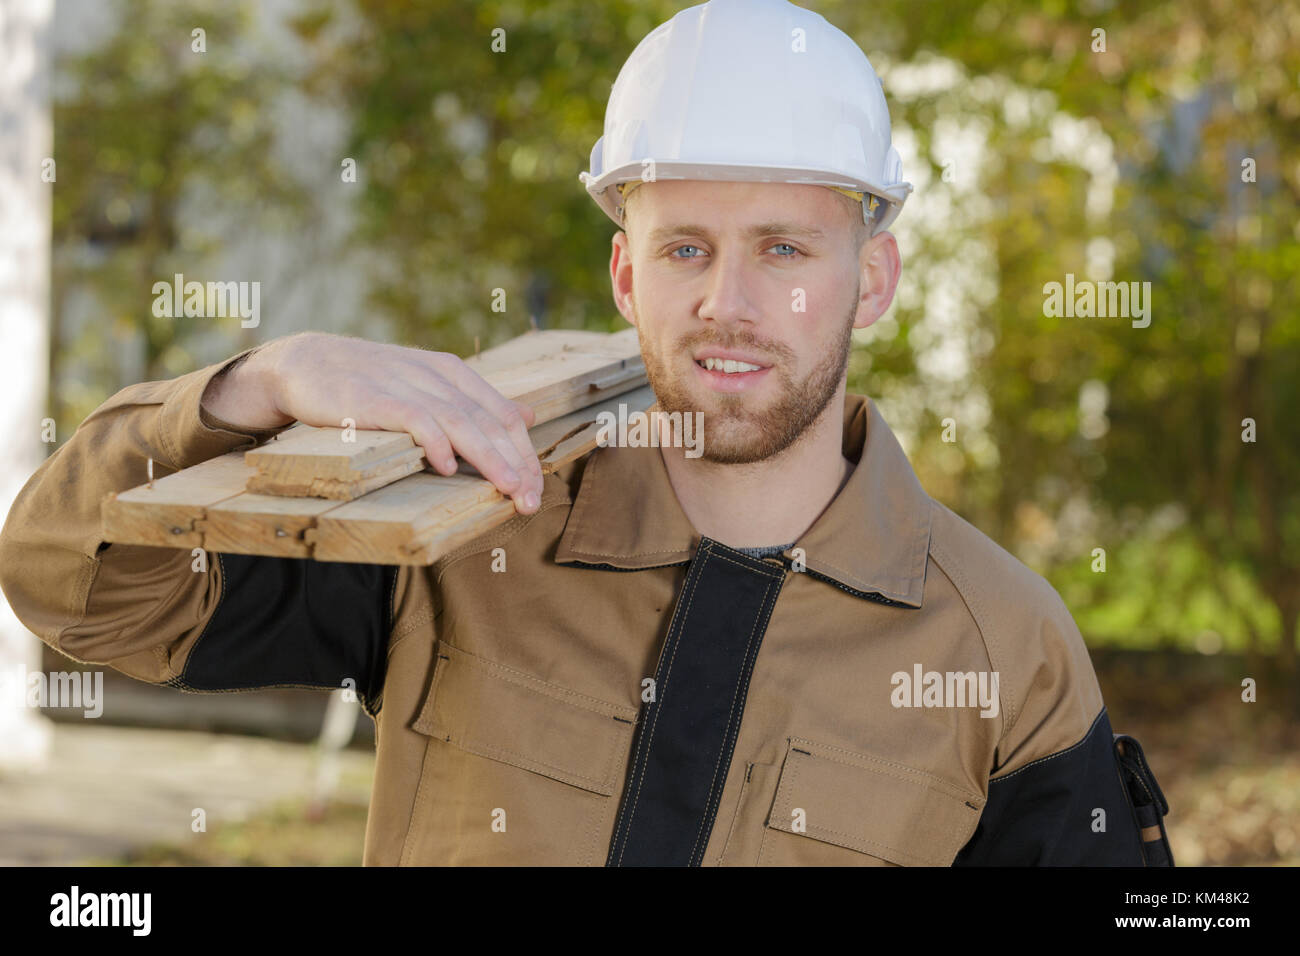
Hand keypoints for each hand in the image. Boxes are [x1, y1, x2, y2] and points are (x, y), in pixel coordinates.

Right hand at [204, 333, 543, 513]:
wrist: (305, 363)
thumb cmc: (370, 382)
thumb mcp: (430, 384)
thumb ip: (477, 402)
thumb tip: (528, 416)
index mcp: (454, 374)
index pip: (503, 416)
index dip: (524, 453)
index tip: (537, 490)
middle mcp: (436, 377)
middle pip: (488, 423)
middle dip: (515, 463)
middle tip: (531, 500)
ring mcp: (407, 386)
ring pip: (461, 422)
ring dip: (488, 458)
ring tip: (508, 488)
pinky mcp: (375, 399)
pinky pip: (414, 419)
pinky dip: (434, 442)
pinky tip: (449, 467)